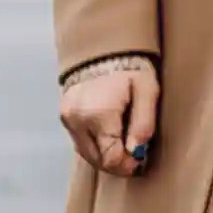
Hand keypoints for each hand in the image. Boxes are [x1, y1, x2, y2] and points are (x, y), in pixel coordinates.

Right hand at [58, 57, 158, 176]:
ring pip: (87, 154)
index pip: (110, 157)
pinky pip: (80, 142)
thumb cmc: (130, 68)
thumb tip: (137, 152)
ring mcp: (68, 118)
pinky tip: (110, 138)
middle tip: (135, 156)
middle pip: (97, 160)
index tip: (140, 161)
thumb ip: (143, 124)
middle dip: (118, 163)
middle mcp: (77, 120)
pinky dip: (96, 146)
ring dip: (106, 156)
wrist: (104, 47)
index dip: (127, 165)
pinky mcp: (65, 115)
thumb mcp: (147, 91)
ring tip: (124, 146)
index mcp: (98, 115)